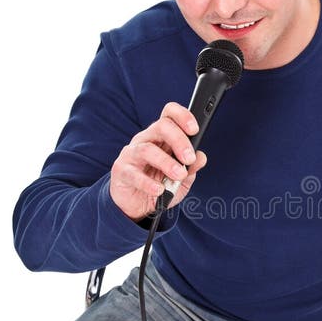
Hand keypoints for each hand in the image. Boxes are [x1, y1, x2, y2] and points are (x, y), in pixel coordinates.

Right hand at [110, 102, 207, 220]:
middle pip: (160, 126)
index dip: (183, 116)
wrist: (137, 206)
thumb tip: (200, 157)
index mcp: (161, 137)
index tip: (194, 130)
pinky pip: (134, 174)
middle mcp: (145, 140)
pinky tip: (160, 190)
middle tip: (189, 158)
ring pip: (147, 149)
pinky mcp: (121, 171)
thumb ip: (191, 168)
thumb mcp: (181, 179)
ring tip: (179, 175)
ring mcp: (131, 154)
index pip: (169, 114)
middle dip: (179, 141)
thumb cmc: (160, 186)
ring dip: (166, 162)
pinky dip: (148, 183)